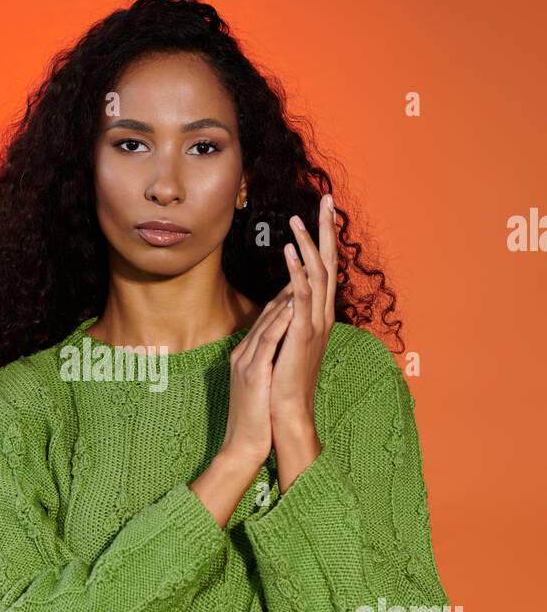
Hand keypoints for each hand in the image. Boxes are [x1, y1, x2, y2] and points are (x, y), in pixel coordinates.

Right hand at [219, 276, 295, 469]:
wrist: (243, 445)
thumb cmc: (256, 418)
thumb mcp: (261, 384)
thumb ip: (267, 363)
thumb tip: (282, 349)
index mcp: (247, 354)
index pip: (268, 317)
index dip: (286, 292)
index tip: (305, 273)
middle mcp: (244, 352)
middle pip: (267, 311)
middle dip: (287, 283)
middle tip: (305, 257)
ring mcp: (246, 361)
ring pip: (267, 321)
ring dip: (285, 294)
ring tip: (301, 271)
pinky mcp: (252, 374)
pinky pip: (267, 342)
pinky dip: (280, 321)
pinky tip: (293, 306)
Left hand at [270, 193, 338, 437]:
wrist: (286, 413)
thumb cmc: (283, 381)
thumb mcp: (286, 341)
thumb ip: (289, 317)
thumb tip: (286, 297)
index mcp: (318, 316)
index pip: (324, 268)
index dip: (325, 239)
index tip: (324, 211)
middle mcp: (322, 316)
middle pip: (328, 263)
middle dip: (327, 230)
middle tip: (326, 198)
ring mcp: (314, 324)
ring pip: (317, 274)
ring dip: (309, 243)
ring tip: (298, 218)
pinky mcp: (302, 334)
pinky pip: (302, 296)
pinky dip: (297, 270)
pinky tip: (290, 250)